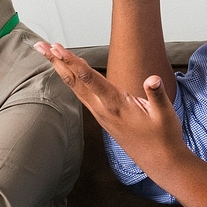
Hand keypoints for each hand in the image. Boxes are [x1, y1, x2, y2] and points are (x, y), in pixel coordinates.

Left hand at [35, 42, 188, 175]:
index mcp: (116, 104)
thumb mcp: (166, 114)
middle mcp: (103, 109)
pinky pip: (81, 94)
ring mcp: (100, 113)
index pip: (89, 78)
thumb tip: (152, 79)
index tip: (58, 48)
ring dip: (60, 68)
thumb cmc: (164, 137)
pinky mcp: (102, 116)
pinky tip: (65, 72)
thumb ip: (157, 94)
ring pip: (75, 87)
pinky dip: (71, 79)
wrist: (161, 162)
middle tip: (41, 44)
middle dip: (57, 61)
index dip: (73, 61)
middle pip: (74, 80)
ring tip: (48, 53)